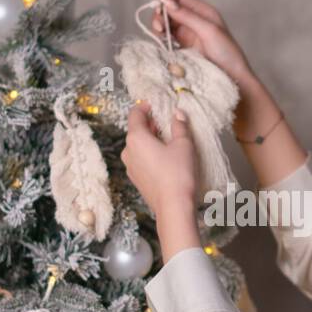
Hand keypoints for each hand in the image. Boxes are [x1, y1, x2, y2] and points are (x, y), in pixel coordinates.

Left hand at [121, 101, 197, 219]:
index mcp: (136, 138)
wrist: (173, 207)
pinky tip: (165, 158)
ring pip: (137, 146)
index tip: (156, 105)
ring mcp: (130, 167)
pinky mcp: (136, 179)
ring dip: (150, 140)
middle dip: (150, 124)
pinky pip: (140, 160)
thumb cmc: (178, 173)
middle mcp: (128, 151)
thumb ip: (179, 126)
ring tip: (168, 141)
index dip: (145, 106)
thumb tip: (177, 114)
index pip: (135, 114)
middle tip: (166, 122)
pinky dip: (149, 154)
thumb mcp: (183, 145)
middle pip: (136, 130)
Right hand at [151, 0, 258, 89]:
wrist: (233, 80)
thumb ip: (187, 16)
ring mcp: (187, 35)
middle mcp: (194, 21)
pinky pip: (167, 41)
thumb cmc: (227, 54)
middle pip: (168, 10)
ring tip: (160, 38)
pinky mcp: (183, 50)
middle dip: (159, 16)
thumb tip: (164, 1)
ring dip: (159, 29)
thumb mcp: (208, 30)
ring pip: (166, 25)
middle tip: (158, 28)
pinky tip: (163, 46)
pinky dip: (162, 41)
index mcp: (202, 11)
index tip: (157, 10)